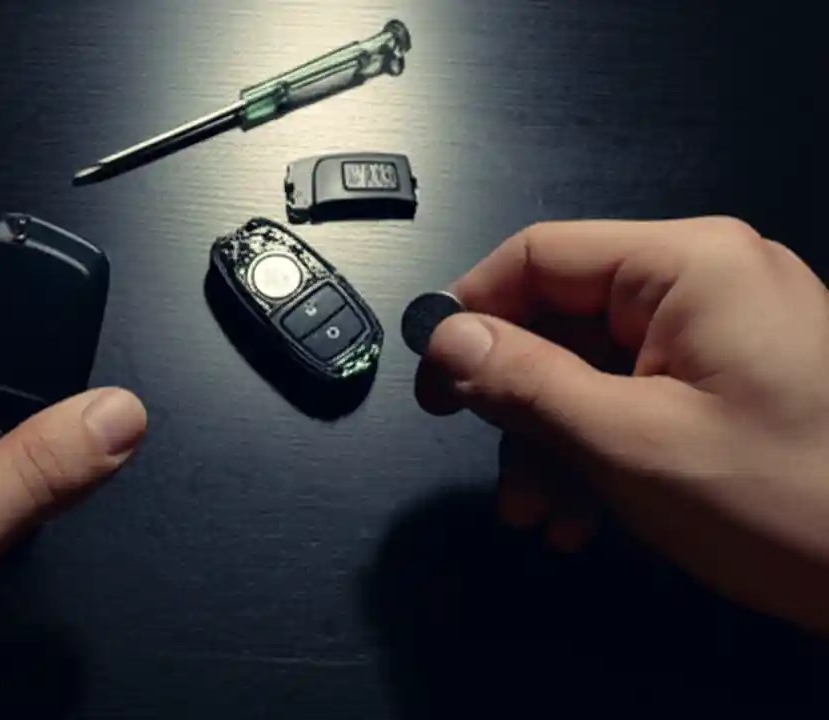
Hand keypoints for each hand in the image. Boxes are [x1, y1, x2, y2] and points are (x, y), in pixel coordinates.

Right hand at [420, 217, 828, 633]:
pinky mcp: (739, 379)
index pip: (540, 254)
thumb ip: (524, 381)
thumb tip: (446, 338)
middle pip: (565, 320)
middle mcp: (710, 281)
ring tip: (545, 517)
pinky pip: (640, 394)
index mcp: (690, 264)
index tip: (432, 377)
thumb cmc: (788, 503)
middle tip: (499, 477)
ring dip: (555, 444)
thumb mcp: (628, 443)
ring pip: (595, 368)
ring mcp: (728, 331)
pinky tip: (588, 513)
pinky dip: (602, 449)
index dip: (472, 312)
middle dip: (520, 406)